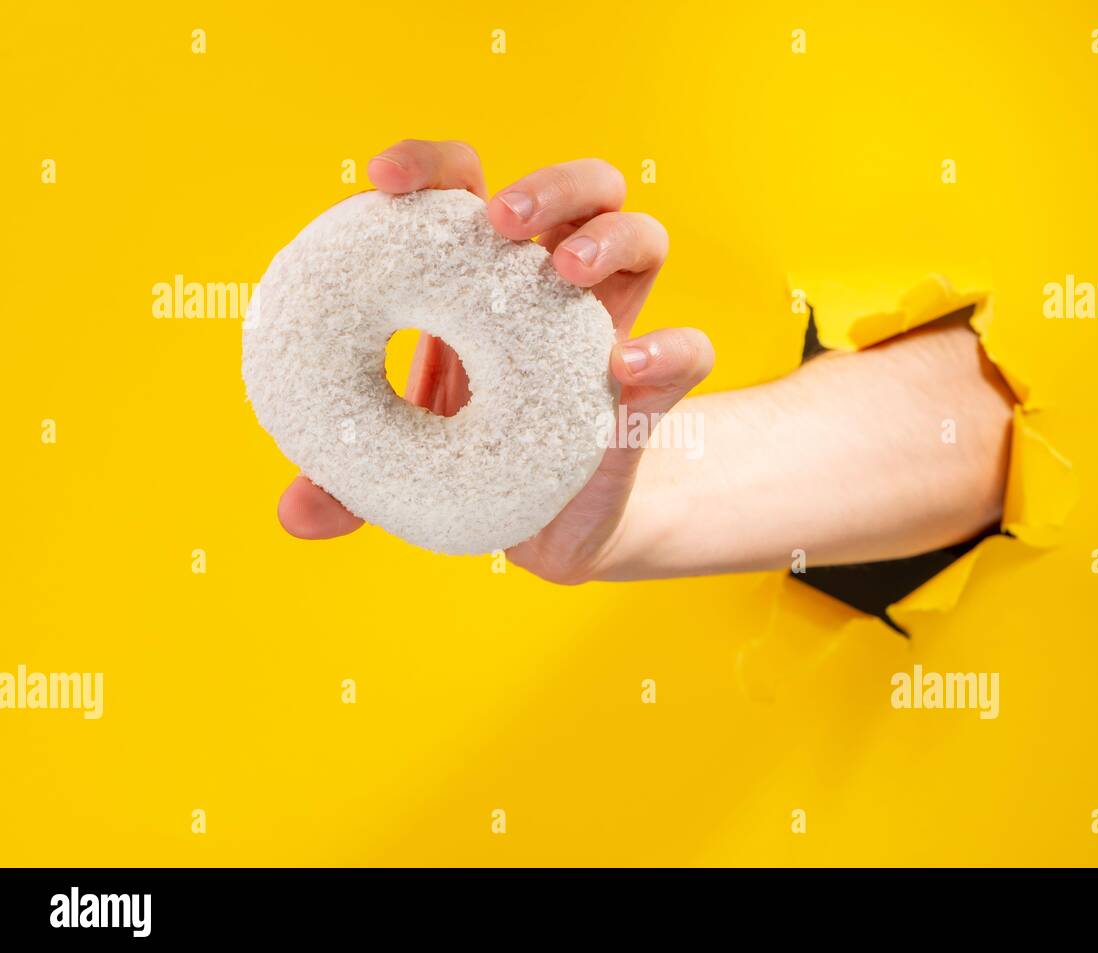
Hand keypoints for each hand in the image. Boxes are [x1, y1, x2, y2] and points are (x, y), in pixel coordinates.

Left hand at [277, 139, 714, 582]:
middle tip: (503, 222)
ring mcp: (609, 330)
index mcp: (482, 284)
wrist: (557, 528)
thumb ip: (350, 482)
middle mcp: (554, 290)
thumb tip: (294, 515)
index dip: (432, 165)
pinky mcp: (653, 389)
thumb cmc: (476, 469)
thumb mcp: (406, 467)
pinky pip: (689, 352)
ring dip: (610, 236)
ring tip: (567, 271)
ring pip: (643, 236)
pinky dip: (668, 348)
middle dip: (547, 186)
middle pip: (578, 190)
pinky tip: (624, 368)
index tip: (385, 180)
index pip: (467, 189)